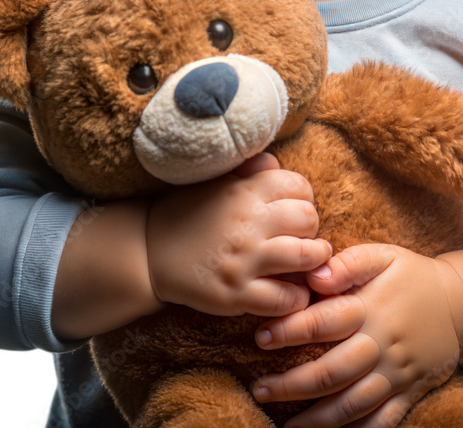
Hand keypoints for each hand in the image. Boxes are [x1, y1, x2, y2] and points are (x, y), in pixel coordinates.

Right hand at [145, 153, 332, 317]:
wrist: (149, 251)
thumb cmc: (189, 213)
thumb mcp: (217, 183)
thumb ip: (250, 171)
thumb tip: (276, 163)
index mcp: (244, 191)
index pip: (299, 186)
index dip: (304, 198)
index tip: (296, 209)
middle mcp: (247, 223)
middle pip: (308, 219)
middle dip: (310, 228)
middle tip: (301, 236)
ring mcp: (243, 260)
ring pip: (305, 257)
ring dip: (313, 261)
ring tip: (307, 263)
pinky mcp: (236, 295)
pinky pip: (285, 299)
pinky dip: (295, 297)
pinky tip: (288, 291)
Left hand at [251, 243, 462, 427]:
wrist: (460, 303)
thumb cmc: (410, 275)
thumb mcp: (383, 256)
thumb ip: (348, 263)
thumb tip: (315, 275)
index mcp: (370, 308)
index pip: (323, 322)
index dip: (289, 330)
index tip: (260, 338)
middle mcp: (381, 345)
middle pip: (331, 372)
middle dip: (291, 385)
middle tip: (260, 388)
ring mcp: (395, 374)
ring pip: (351, 404)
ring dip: (315, 419)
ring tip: (285, 425)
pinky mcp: (407, 394)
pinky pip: (381, 422)